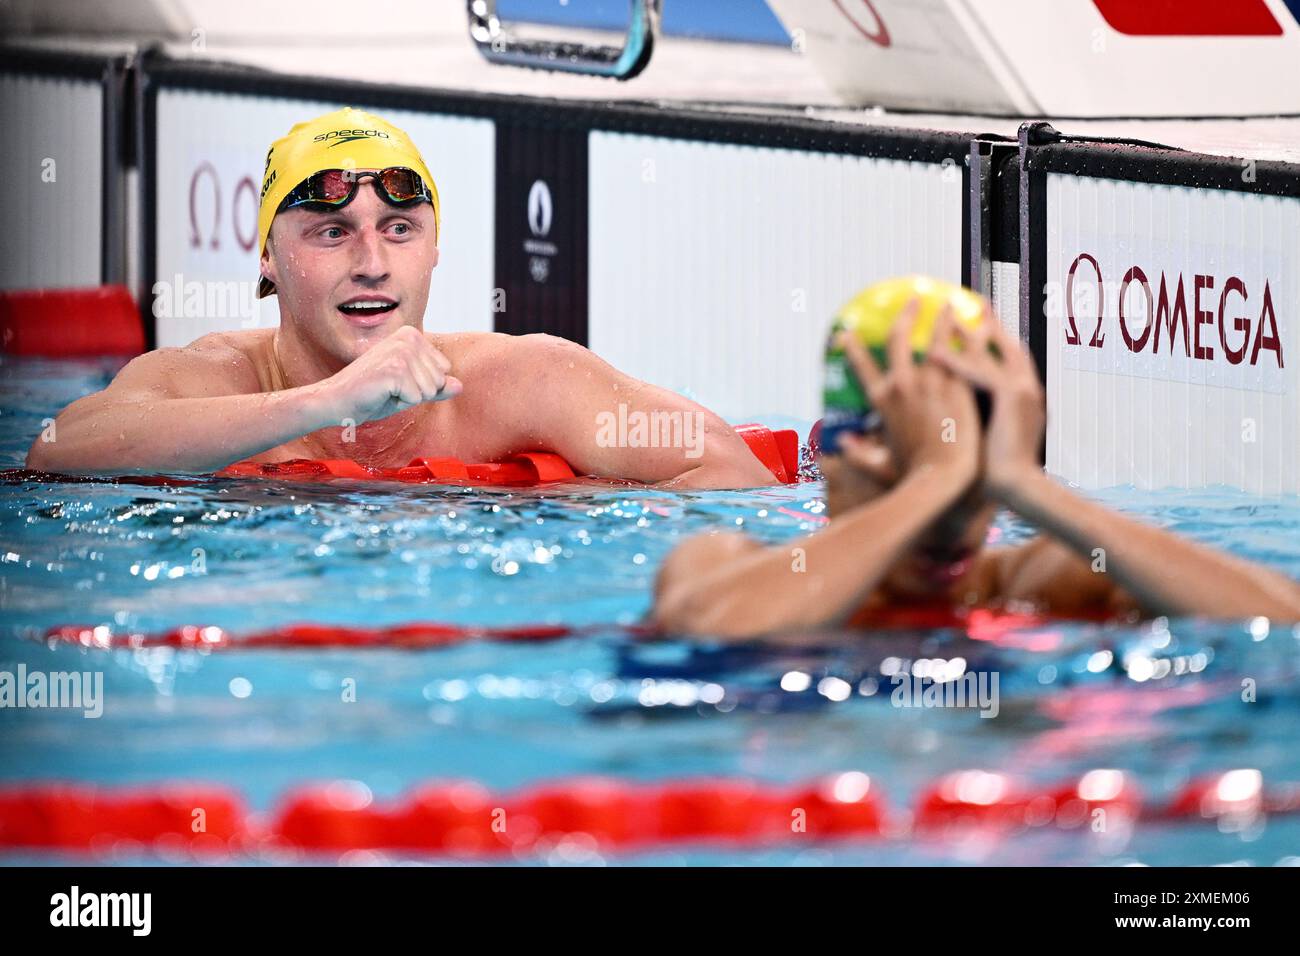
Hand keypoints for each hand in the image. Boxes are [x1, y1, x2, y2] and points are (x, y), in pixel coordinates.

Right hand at [314, 325, 462, 425]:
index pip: (443, 370)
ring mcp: (401, 351)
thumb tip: (460, 386)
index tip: (397, 382)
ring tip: (384, 390)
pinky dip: (400, 402)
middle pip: (438, 380)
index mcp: (412, 335)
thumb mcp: (410, 389)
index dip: (422, 385)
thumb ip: (435, 387)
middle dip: (416, 392)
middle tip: (389, 388)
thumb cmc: (372, 394)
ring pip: (429, 390)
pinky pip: (416, 397)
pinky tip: (380, 393)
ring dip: (407, 397)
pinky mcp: (394, 369)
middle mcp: (408, 337)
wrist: (337, 400)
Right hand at [840, 298, 980, 487]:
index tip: (846, 334)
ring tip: (951, 303)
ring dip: (943, 317)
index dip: (852, 347)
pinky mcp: (957, 384)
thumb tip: (842, 448)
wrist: (943, 477)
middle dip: (906, 314)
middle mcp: (902, 384)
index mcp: (882, 400)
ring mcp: (930, 381)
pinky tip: (979, 326)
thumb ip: (859, 454)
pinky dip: (969, 336)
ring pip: (936, 337)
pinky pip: (963, 352)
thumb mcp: (879, 465)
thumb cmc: (912, 475)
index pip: (861, 365)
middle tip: (914, 300)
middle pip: (899, 337)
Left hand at [929, 306, 1044, 498]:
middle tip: (975, 305)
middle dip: (992, 325)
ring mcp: (1023, 390)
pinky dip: (958, 361)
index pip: (1010, 362)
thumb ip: (978, 421)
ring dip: (969, 333)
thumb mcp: (992, 440)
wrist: (1017, 489)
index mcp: (1024, 400)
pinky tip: (934, 352)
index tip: (982, 328)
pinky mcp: (1012, 397)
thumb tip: (952, 415)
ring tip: (945, 317)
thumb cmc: (999, 475)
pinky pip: (982, 371)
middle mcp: (1028, 389)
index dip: (997, 342)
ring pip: (994, 352)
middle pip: (1008, 346)